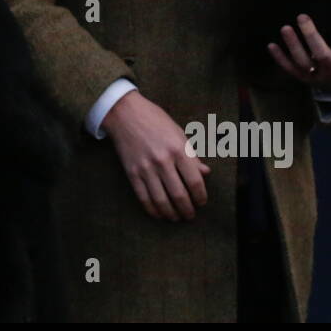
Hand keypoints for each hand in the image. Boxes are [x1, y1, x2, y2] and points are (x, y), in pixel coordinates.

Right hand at [100, 91, 209, 221]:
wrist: (125, 113)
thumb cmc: (155, 120)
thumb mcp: (178, 133)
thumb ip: (192, 155)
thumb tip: (205, 173)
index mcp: (179, 149)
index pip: (195, 181)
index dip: (201, 196)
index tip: (202, 202)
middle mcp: (163, 160)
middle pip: (179, 195)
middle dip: (188, 210)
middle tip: (191, 215)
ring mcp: (146, 168)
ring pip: (161, 200)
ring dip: (171, 214)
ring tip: (177, 217)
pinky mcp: (132, 173)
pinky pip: (143, 197)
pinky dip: (153, 210)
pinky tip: (159, 214)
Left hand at [266, 0, 330, 89]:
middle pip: (322, 53)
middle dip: (311, 35)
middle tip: (301, 16)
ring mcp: (317, 74)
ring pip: (303, 62)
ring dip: (293, 45)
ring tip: (285, 28)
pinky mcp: (303, 78)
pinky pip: (290, 69)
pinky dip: (280, 58)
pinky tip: (271, 45)